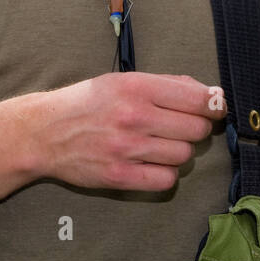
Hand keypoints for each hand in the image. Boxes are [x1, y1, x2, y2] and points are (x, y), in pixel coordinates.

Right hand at [30, 72, 226, 192]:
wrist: (44, 132)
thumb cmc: (87, 103)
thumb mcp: (122, 80)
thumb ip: (165, 84)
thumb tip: (207, 93)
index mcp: (137, 87)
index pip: (198, 98)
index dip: (214, 105)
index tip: (215, 108)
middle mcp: (134, 116)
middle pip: (196, 129)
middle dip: (196, 128)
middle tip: (182, 127)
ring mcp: (127, 148)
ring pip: (184, 155)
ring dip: (180, 151)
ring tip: (163, 145)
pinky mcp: (119, 176)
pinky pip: (166, 180)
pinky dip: (166, 174)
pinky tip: (154, 164)